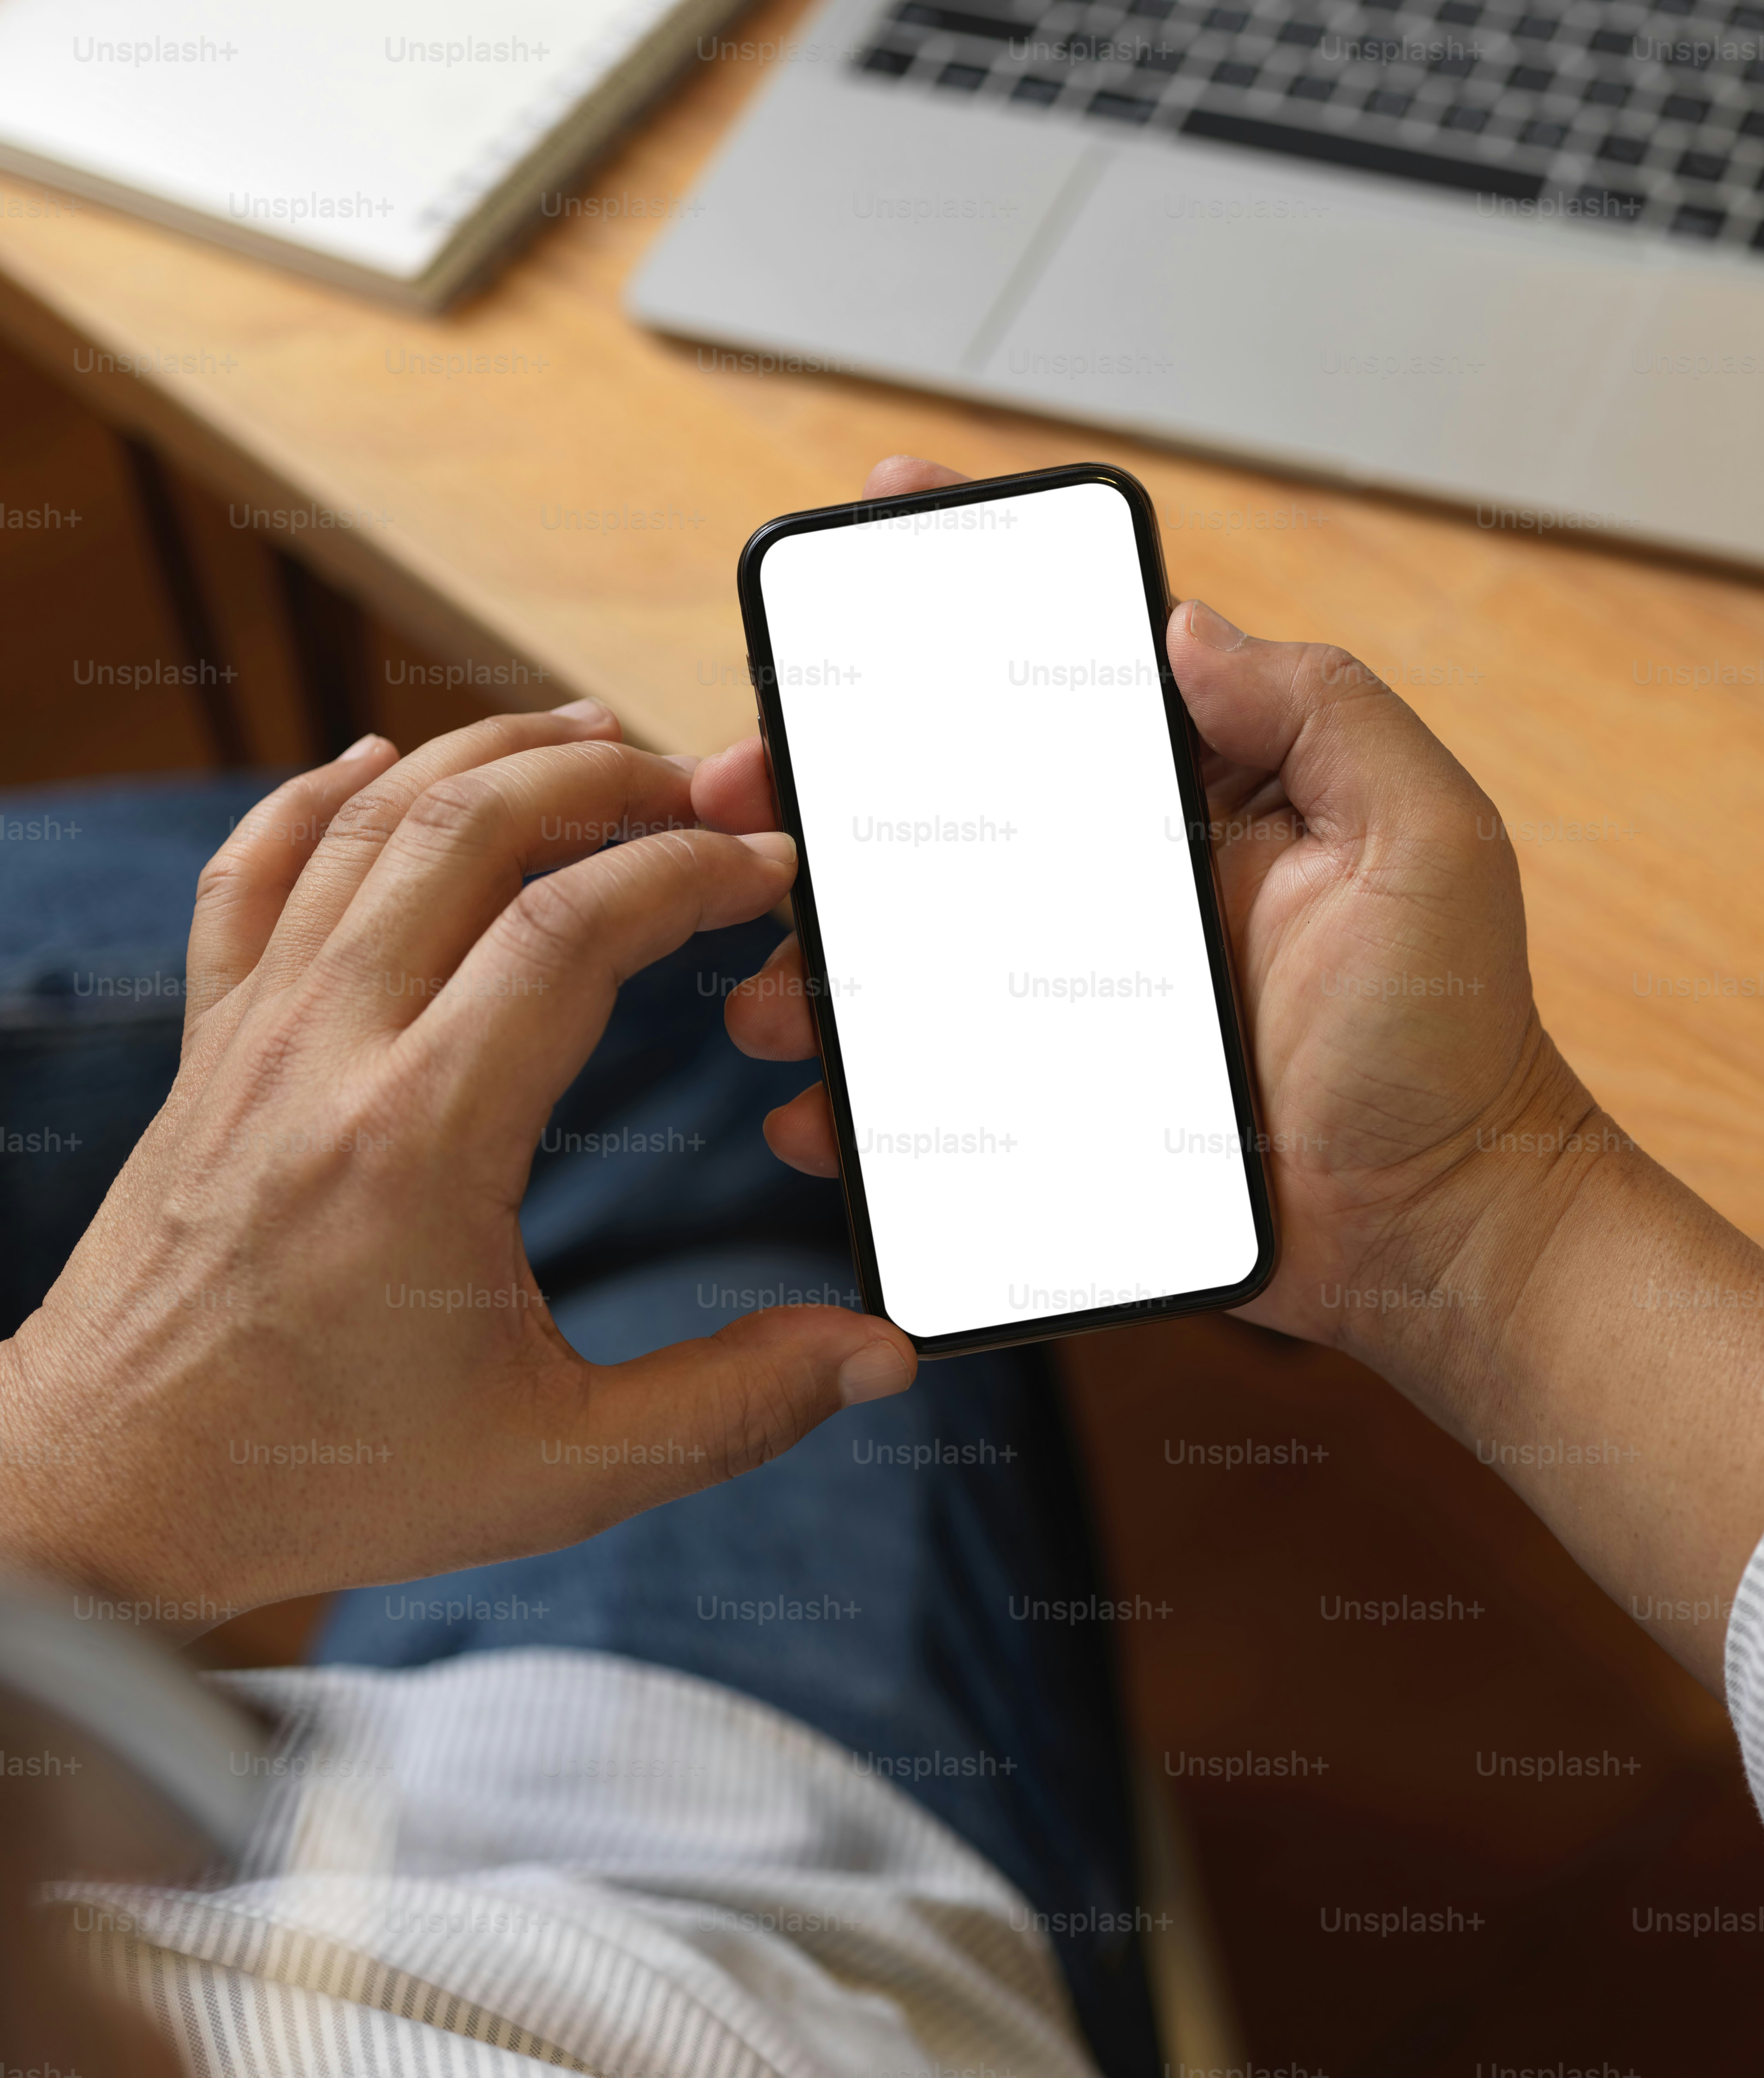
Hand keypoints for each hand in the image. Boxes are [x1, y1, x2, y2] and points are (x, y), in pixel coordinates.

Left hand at [0, 708, 916, 1632]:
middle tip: (702, 790)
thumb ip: (733, 1406)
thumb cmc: (326, 1479)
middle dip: (607, 779)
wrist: (107, 1493)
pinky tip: (379, 762)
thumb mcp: (561, 1470)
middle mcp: (327, 1055)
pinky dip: (319, 794)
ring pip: (368, 822)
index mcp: (421, 1142)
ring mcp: (253, 1036)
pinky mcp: (208, 1046)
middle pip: (471, 827)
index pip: (571, 930)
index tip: (766, 875)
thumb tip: (874, 1359)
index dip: (690, 875)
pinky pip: (254, 871)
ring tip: (591, 741)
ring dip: (487, 756)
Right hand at [697, 457, 1604, 1415]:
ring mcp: (1086, 1002)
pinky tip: (821, 1105)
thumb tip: (1191, 628)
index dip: (978, 594)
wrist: (1446, 1231)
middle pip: (952, 807)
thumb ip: (1327, 713)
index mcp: (1207, 804)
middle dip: (831, 784)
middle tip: (744, 789)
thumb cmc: (1456, 1043)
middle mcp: (1129, 887)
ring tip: (762, 981)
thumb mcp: (1430, 846)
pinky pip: (937, 1090)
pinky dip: (865, 1099)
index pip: (1077, 675)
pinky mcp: (1066, 1107)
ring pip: (916, 949)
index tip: (881, 518)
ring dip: (817, 950)